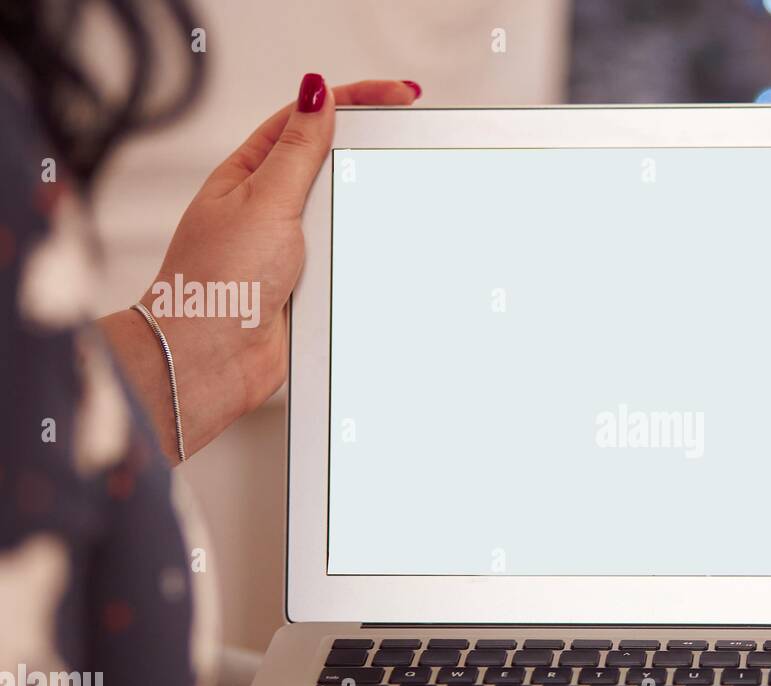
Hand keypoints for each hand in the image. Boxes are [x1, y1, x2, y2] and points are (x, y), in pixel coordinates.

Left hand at [101, 74, 420, 460]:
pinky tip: (391, 247)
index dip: (354, 101)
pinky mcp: (308, 285)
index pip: (306, 120)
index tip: (399, 96)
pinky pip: (348, 258)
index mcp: (249, 174)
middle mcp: (269, 207)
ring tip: (404, 194)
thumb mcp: (264, 201)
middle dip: (369, 151)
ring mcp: (290, 247)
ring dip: (369, 208)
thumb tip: (315, 95)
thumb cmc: (217, 282)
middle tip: (411, 139)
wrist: (212, 359)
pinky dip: (368, 252)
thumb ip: (297, 150)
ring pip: (344, 213)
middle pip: (331, 164)